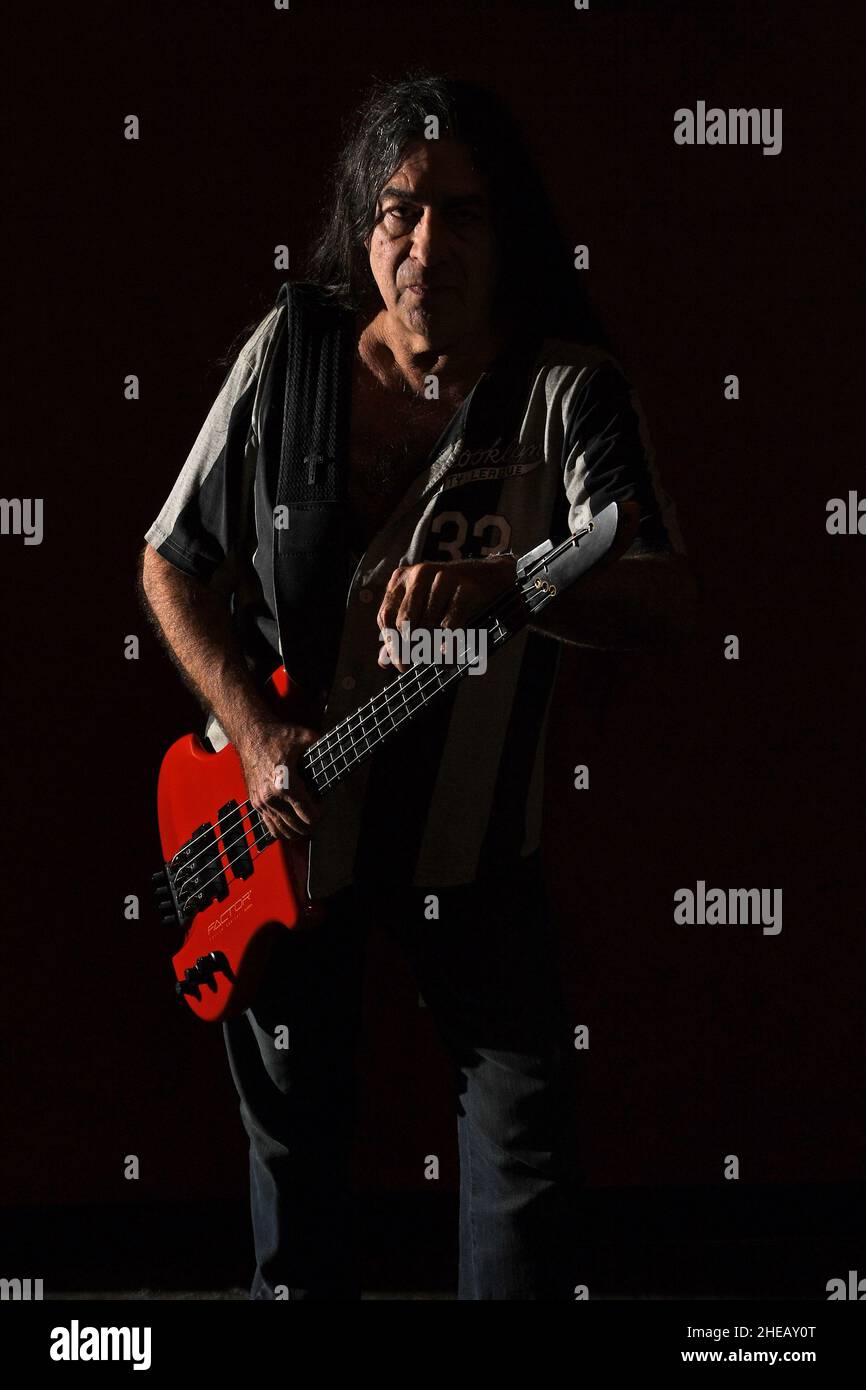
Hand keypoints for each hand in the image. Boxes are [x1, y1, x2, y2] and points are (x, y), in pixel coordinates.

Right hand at [235, 719, 323, 839]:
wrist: (250, 734)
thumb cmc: (275, 736)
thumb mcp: (304, 738)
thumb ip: (322, 748)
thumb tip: (337, 755)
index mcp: (285, 784)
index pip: (308, 814)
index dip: (321, 814)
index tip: (324, 807)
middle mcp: (271, 797)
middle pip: (297, 826)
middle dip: (312, 824)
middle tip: (318, 815)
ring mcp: (261, 801)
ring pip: (282, 830)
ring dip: (297, 830)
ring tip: (307, 823)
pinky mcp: (255, 802)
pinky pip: (269, 826)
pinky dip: (281, 830)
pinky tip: (291, 825)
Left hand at [376, 554, 517, 671]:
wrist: (485, 576)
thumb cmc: (446, 597)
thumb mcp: (419, 608)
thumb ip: (399, 633)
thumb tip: (383, 662)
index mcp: (400, 579)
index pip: (386, 617)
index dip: (392, 644)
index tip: (402, 665)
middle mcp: (418, 575)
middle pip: (405, 623)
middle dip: (410, 649)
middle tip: (420, 664)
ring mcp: (441, 579)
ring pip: (428, 626)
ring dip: (432, 651)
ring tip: (438, 663)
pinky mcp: (463, 588)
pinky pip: (450, 626)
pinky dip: (448, 647)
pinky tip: (448, 658)